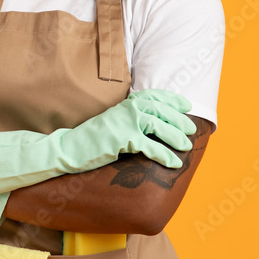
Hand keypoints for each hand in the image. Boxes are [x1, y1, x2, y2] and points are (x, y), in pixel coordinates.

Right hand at [0, 88, 195, 195]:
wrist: (67, 150)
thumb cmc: (90, 140)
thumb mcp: (110, 123)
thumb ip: (127, 119)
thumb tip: (146, 123)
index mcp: (124, 104)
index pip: (153, 95)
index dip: (172, 99)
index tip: (186, 104)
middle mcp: (126, 109)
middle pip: (160, 109)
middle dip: (179, 119)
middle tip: (191, 129)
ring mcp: (124, 124)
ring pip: (158, 125)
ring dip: (175, 135)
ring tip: (186, 146)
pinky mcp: (122, 140)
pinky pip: (150, 146)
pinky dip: (165, 155)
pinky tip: (173, 163)